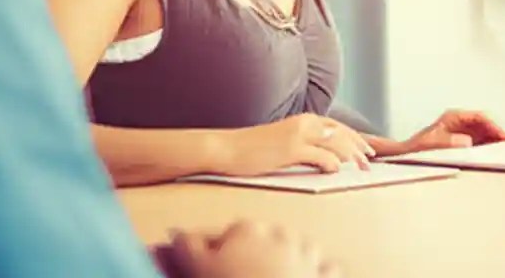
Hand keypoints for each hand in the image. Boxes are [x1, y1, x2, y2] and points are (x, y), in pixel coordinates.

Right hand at [171, 220, 338, 277]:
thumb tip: (178, 234)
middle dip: (256, 252)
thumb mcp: (197, 267)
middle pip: (266, 238)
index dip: (218, 250)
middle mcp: (280, 236)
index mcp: (248, 231)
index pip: (229, 234)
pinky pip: (327, 268)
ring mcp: (305, 254)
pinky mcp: (325, 274)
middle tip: (241, 272)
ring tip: (275, 274)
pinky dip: (319, 272)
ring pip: (300, 249)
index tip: (212, 264)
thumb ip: (187, 246)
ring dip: (290, 258)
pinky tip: (310, 277)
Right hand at [219, 114, 374, 175]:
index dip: (356, 139)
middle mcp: (305, 123)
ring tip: (359, 169)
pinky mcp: (291, 149)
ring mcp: (299, 134)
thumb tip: (326, 156)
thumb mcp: (284, 140)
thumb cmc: (253, 149)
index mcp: (304, 119)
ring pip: (337, 144)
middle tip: (369, 163)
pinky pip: (322, 156)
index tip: (368, 151)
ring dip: (352, 158)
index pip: (339, 128)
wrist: (227, 148)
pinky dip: (333, 164)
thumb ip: (305, 143)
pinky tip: (336, 171)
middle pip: (343, 134)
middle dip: (360, 149)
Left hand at [395, 110, 504, 154]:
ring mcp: (462, 132)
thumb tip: (467, 141)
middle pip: (485, 125)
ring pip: (484, 134)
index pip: (480, 117)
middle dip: (498, 134)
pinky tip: (496, 156)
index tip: (503, 136)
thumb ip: (448, 142)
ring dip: (495, 142)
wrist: (406, 155)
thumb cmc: (416, 148)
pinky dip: (489, 148)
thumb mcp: (431, 144)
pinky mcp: (462, 143)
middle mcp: (460, 122)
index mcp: (454, 117)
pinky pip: (480, 143)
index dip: (494, 126)